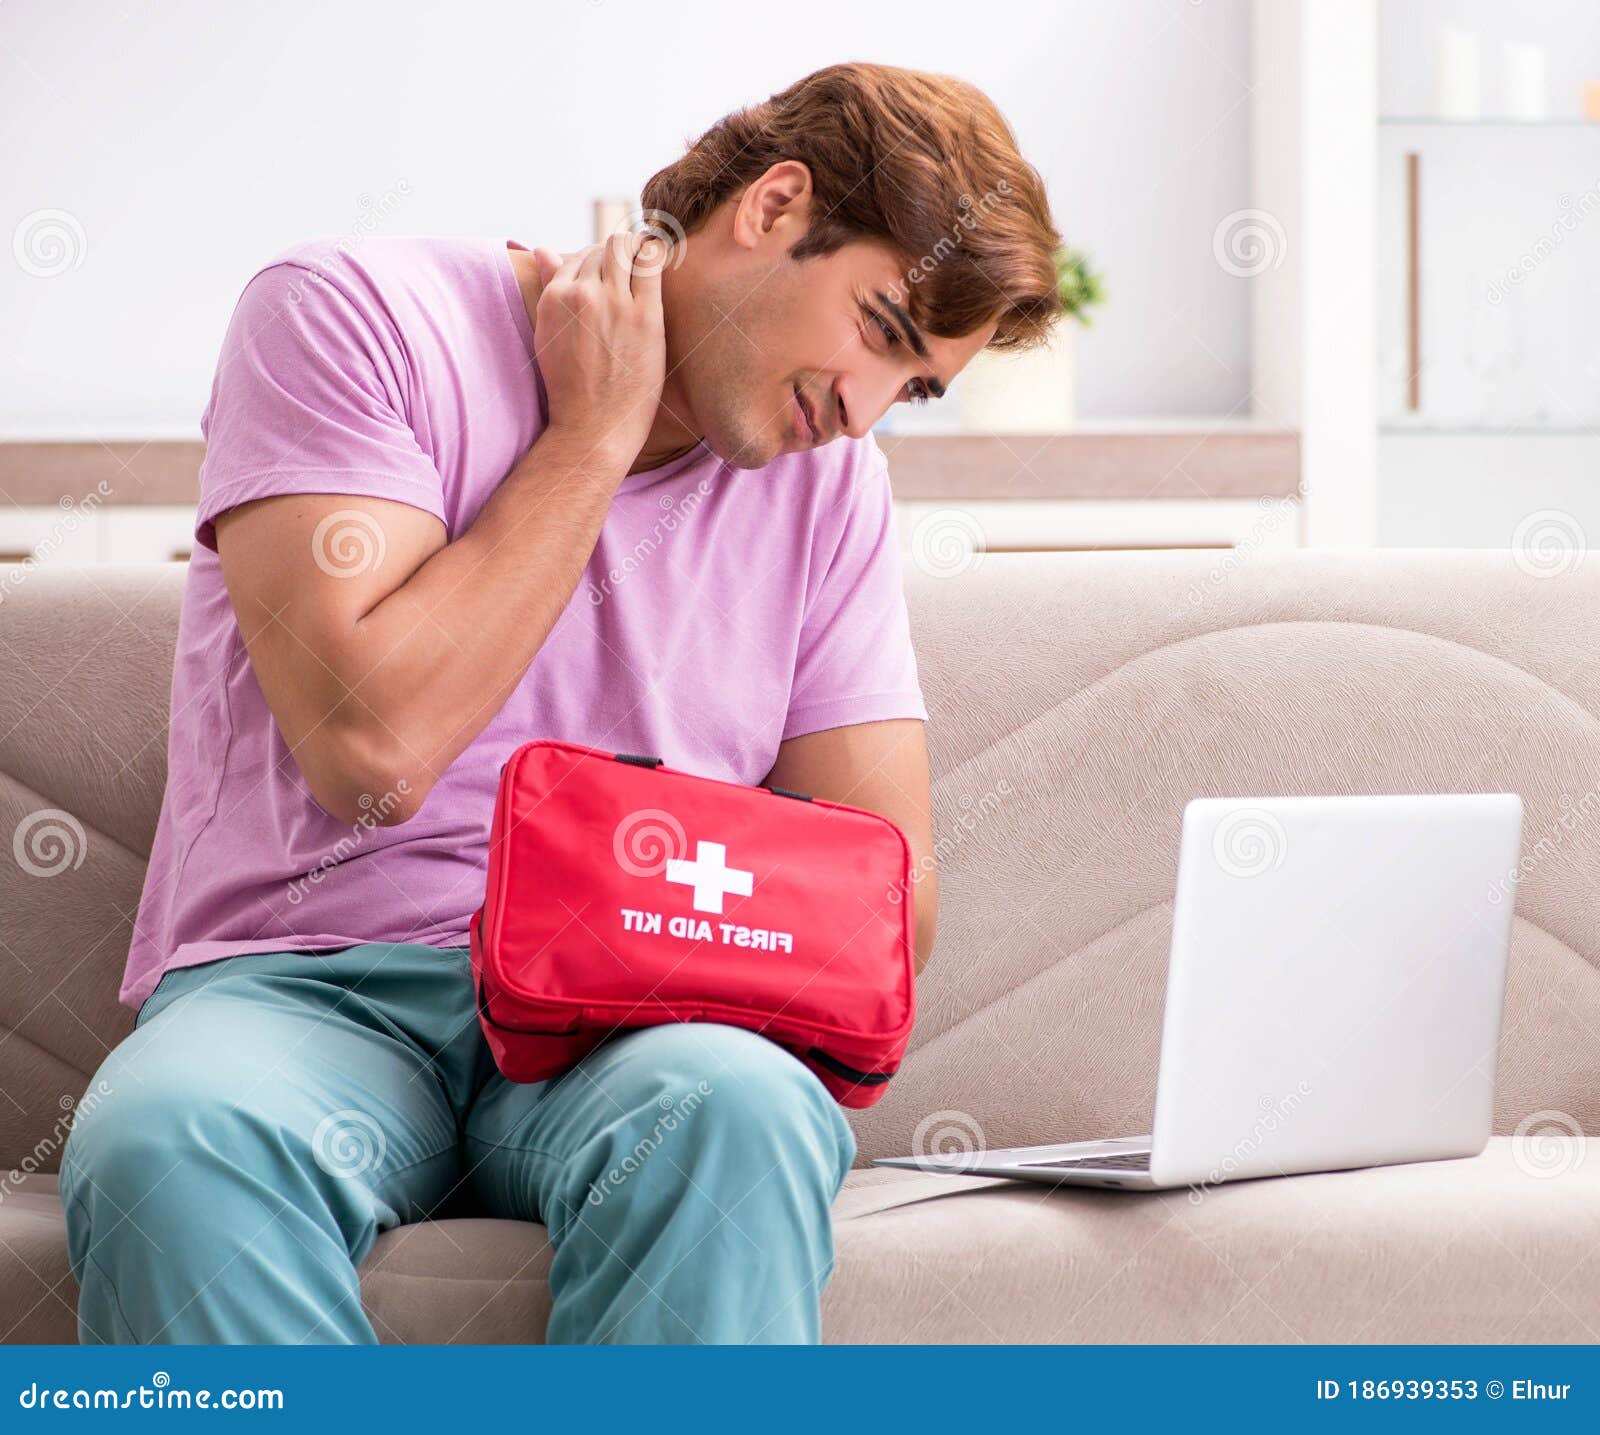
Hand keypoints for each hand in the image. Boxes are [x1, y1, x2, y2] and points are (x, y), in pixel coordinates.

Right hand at [529, 233, 665, 474]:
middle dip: (620, 254)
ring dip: (639, 250)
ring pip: (625, 248)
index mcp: (555, 298)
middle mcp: (581, 294)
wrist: (593, 428)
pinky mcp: (643, 314)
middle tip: (637, 267)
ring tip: (649, 263)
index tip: (616, 275)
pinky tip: (664, 260)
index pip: (580, 256)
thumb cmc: (572, 388)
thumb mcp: (549, 335)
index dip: (599, 262)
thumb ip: (550, 288)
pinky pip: (651, 263)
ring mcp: (613, 302)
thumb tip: (543, 249)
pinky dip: (657, 253)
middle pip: (604, 248)